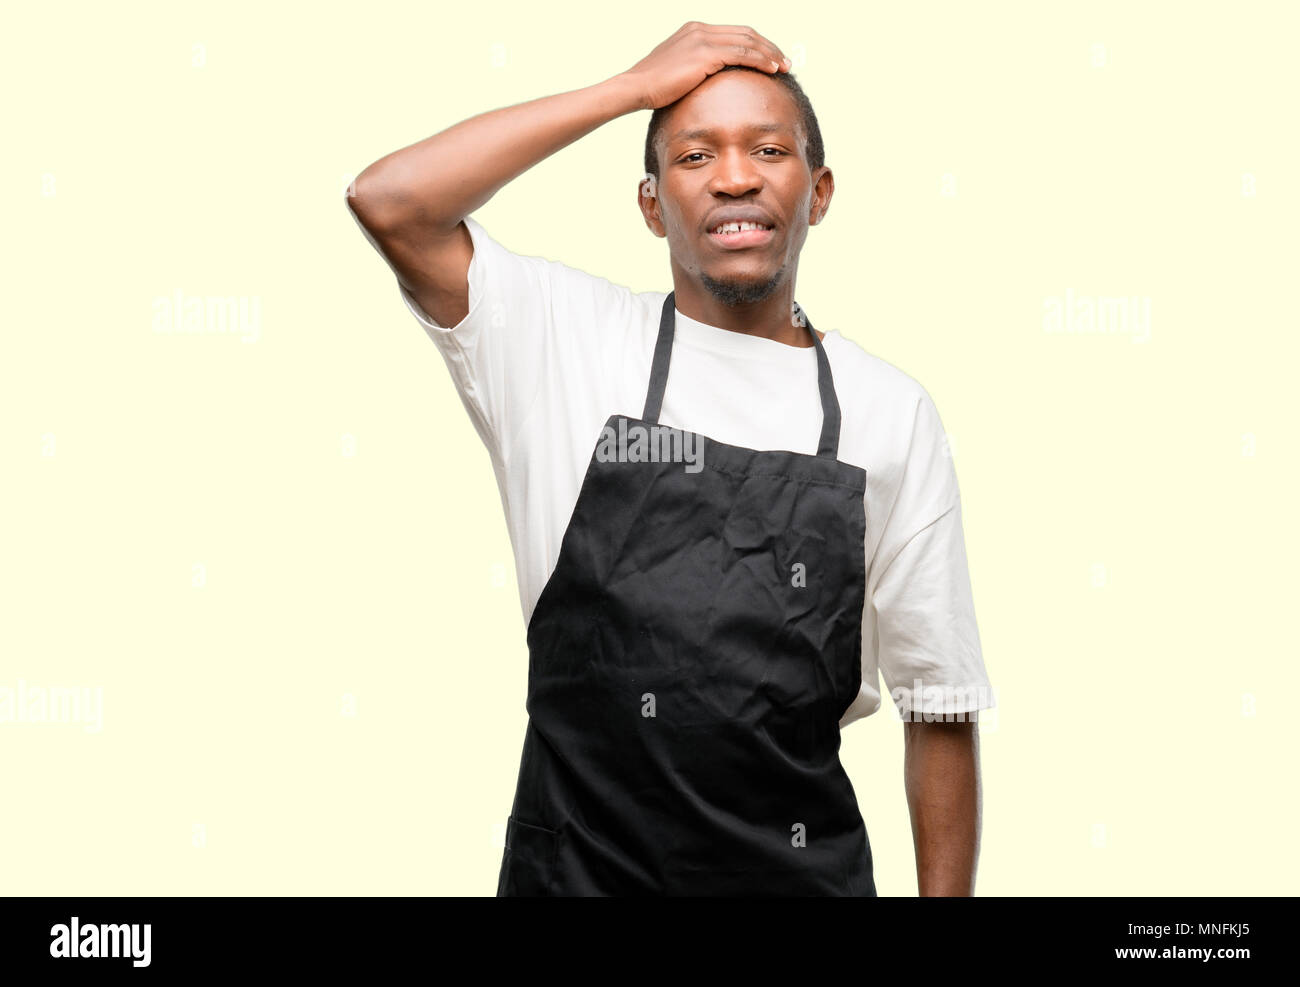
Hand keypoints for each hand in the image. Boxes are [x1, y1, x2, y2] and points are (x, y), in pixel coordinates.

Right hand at [621, 22, 790, 110]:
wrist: (635, 88)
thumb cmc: (652, 88)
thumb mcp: (676, 71)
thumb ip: (695, 68)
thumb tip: (709, 81)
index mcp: (694, 30)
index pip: (734, 33)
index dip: (756, 44)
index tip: (769, 57)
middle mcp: (700, 30)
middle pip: (745, 33)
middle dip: (768, 47)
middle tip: (784, 61)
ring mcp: (703, 39)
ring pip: (748, 42)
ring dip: (769, 53)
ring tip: (784, 66)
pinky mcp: (705, 54)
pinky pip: (742, 54)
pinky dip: (761, 60)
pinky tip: (772, 69)